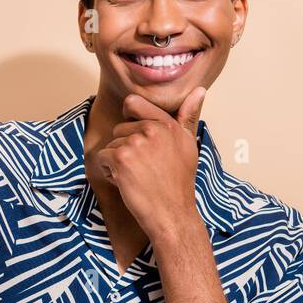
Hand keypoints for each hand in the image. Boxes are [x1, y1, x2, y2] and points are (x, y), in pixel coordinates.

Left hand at [95, 87, 207, 237]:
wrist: (172, 213)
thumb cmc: (179, 182)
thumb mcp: (189, 145)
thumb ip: (188, 116)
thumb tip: (199, 89)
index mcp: (167, 124)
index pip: (133, 103)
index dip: (128, 118)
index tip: (135, 136)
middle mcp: (152, 130)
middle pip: (119, 129)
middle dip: (125, 148)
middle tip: (143, 168)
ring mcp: (135, 142)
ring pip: (111, 145)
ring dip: (117, 162)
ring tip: (137, 176)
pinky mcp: (121, 158)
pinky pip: (102, 158)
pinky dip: (109, 172)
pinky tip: (127, 183)